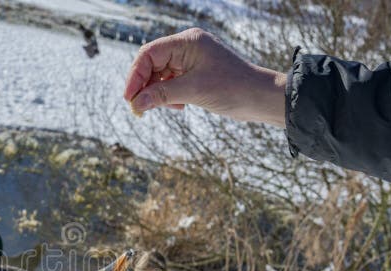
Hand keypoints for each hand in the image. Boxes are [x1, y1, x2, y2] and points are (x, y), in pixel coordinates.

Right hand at [124, 28, 286, 126]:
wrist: (260, 98)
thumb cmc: (233, 88)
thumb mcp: (193, 91)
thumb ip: (162, 95)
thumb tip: (136, 103)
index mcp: (187, 42)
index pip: (149, 54)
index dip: (135, 75)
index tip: (130, 98)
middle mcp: (187, 47)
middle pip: (152, 64)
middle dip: (145, 86)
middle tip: (140, 108)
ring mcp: (191, 60)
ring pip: (160, 75)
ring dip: (158, 94)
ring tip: (169, 107)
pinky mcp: (194, 73)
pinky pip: (171, 83)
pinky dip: (169, 96)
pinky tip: (178, 106)